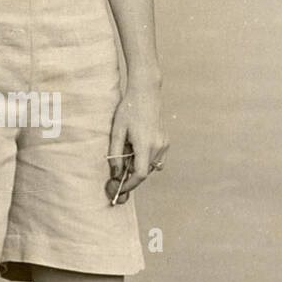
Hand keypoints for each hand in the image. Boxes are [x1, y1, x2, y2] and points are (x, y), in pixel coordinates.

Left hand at [106, 85, 168, 204]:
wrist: (146, 93)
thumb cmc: (129, 110)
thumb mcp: (117, 131)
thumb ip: (115, 154)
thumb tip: (115, 173)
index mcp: (145, 144)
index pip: (140, 174)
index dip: (129, 185)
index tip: (120, 188)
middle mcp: (158, 146)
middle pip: (146, 172)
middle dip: (132, 177)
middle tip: (118, 174)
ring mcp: (164, 144)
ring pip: (152, 167)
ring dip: (140, 167)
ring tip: (128, 154)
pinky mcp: (166, 141)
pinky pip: (157, 159)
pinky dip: (147, 160)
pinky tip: (137, 149)